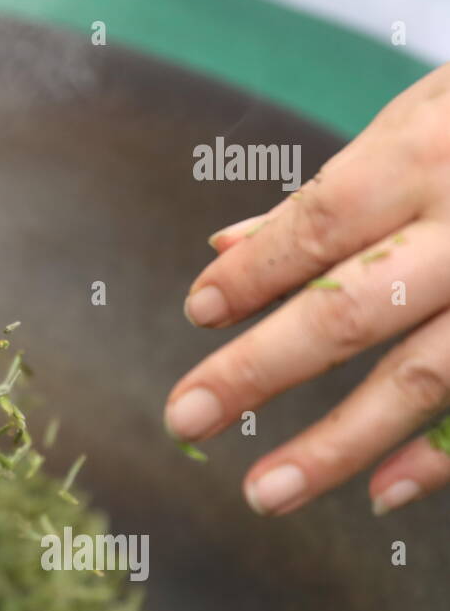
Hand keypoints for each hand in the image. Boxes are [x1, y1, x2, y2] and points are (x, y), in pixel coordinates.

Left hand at [165, 64, 449, 516]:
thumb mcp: (426, 117)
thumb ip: (330, 193)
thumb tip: (224, 247)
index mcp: (429, 154)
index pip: (319, 225)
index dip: (254, 274)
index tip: (198, 313)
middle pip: (351, 309)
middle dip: (258, 370)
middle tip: (184, 417)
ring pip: (423, 375)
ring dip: (337, 443)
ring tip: (265, 493)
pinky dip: (439, 454)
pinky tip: (380, 492)